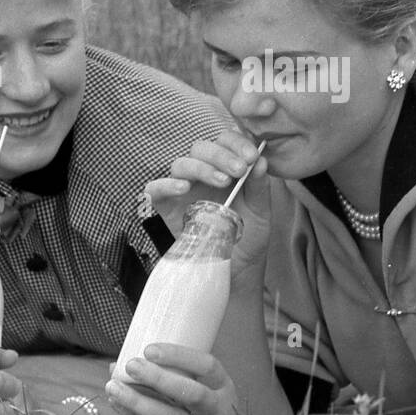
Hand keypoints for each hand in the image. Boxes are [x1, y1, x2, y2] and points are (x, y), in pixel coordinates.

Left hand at [104, 343, 246, 414]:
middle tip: (131, 365)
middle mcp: (218, 409)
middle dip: (158, 379)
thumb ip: (176, 373)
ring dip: (138, 402)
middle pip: (190, 394)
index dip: (179, 356)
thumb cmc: (209, 409)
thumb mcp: (207, 388)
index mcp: (224, 386)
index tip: (149, 349)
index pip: (207, 366)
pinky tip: (117, 404)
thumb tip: (121, 362)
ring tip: (113, 387)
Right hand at [144, 130, 271, 291]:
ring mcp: (182, 191)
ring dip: (202, 168)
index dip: (237, 143)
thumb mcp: (260, 213)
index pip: (224, 142)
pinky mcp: (166, 209)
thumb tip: (261, 160)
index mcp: (225, 169)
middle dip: (221, 154)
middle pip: (201, 148)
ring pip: (181, 164)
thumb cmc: (248, 240)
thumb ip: (259, 187)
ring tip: (222, 181)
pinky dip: (166, 184)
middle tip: (239, 170)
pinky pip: (155, 189)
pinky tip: (184, 188)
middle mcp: (202, 176)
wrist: (235, 272)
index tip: (252, 157)